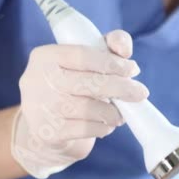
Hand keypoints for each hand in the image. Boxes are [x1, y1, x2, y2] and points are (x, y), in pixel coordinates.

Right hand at [11, 30, 148, 178]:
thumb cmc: (71, 86)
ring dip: (113, 112)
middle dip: (121, 88)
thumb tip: (124, 47)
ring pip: (89, 108)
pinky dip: (103, 127)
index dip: (112, 63)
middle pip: (88, 82)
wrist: (45, 125)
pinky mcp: (47, 131)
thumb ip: (108, 47)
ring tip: (119, 113)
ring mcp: (40, 107)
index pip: (83, 55)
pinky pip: (86, 129)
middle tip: (140, 93)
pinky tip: (105, 124)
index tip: (133, 69)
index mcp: (45, 56)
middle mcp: (38, 80)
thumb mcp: (86, 62)